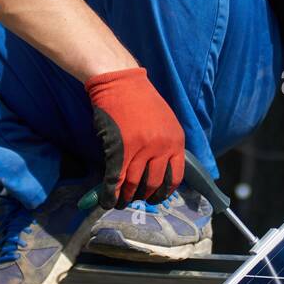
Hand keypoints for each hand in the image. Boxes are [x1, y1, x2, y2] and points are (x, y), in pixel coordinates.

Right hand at [84, 67, 184, 207]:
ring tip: (121, 201)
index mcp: (176, 141)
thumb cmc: (140, 99)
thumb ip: (165, 143)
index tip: (156, 196)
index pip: (175, 176)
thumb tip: (158, 168)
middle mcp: (162, 147)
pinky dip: (111, 193)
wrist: (120, 82)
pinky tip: (107, 199)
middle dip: (144, 196)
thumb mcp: (164, 121)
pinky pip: (116, 179)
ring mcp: (141, 149)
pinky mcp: (121, 150)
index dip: (164, 191)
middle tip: (136, 199)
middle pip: (154, 183)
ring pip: (134, 184)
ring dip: (126, 197)